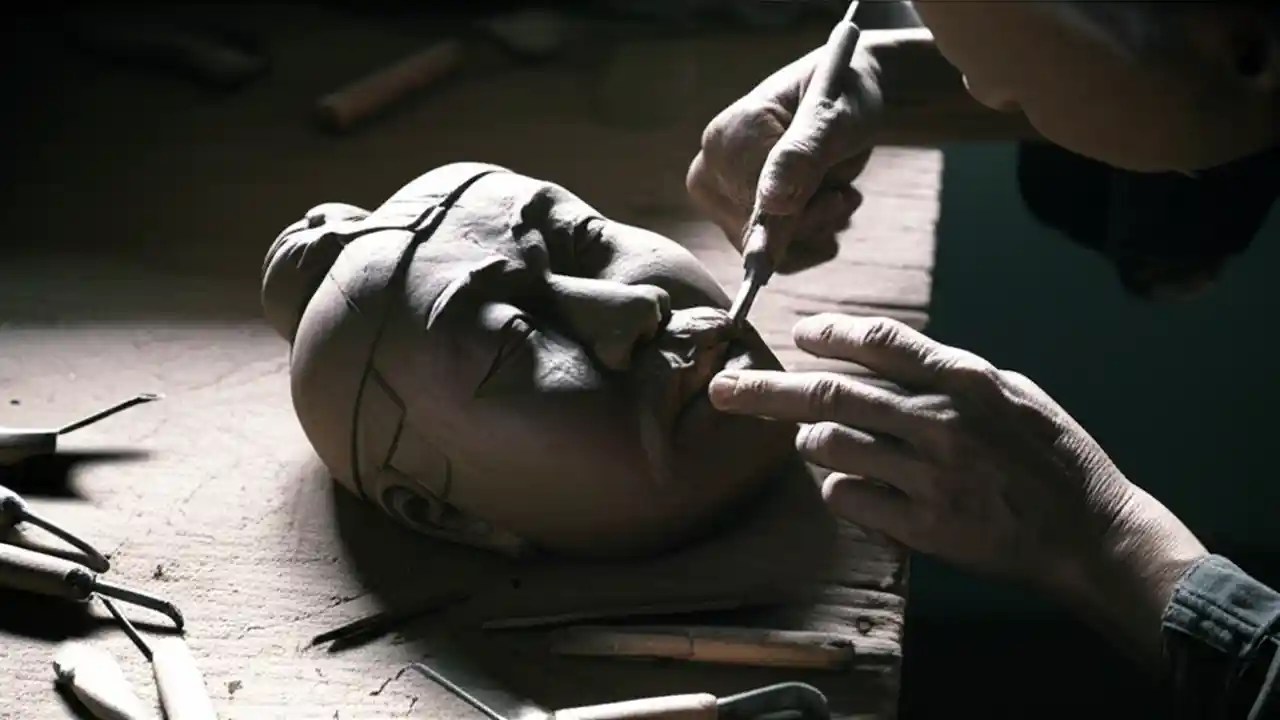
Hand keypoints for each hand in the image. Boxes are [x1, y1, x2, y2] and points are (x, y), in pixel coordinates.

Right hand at [686, 41, 883, 272]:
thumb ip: (802, 156)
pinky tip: (828, 210)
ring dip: (819, 230)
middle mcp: (711, 173)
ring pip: (771, 253)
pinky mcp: (738, 219)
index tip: (841, 192)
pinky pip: (777, 260)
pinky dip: (813, 241)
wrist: (845, 94)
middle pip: (760, 238)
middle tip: (843, 193)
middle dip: (813, 222)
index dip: (807, 211)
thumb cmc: (842, 93)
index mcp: (723, 142)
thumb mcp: (834, 118)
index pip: (758, 213)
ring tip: (839, 195)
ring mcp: (722, 199)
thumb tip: (771, 204)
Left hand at [708, 314, 1206, 664]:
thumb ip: (947, 374)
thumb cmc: (1051, 457)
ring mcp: (930, 477)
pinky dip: (839, 489)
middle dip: (766, 390)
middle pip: (831, 395)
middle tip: (722, 388)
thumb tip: (880, 356)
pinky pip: (849, 499)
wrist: (1091, 534)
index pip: (881, 342)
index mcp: (967, 381)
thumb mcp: (1012, 394)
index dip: (831, 333)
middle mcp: (943, 422)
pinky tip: (854, 485)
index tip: (799, 332)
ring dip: (811, 443)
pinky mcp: (923, 527)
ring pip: (830, 448)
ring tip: (816, 442)